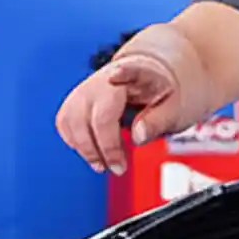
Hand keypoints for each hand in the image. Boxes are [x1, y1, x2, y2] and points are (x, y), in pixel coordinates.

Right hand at [56, 52, 183, 175]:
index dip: (122, 72)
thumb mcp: (173, 107)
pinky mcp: (74, 102)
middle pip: (95, 112)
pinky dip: (76, 142)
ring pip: (73, 120)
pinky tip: (94, 151)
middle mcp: (105, 79)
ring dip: (87, 149)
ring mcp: (86, 89)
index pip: (129, 70)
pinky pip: (65, 123)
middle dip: (104, 146)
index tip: (116, 74)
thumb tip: (138, 136)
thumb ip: (158, 121)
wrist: (143, 81)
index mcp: (136, 74)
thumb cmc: (157, 93)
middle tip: (119, 168)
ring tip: (104, 164)